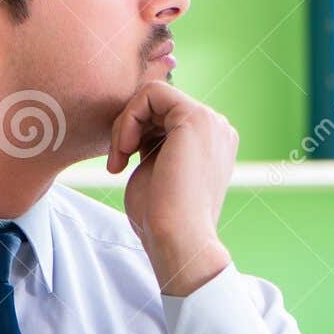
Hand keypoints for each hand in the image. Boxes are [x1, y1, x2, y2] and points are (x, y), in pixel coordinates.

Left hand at [106, 79, 235, 296]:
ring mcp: (210, 120)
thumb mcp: (154, 169)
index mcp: (210, 141)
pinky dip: (128, 117)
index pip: (163, 116)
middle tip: (116, 162)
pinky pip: (151, 93)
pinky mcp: (195, 117)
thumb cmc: (160, 217)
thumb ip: (151, 142)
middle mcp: (217, 127)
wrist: (177, 239)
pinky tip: (125, 148)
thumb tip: (135, 121)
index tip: (120, 163)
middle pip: (157, 102)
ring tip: (119, 159)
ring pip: (152, 95)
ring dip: (124, 124)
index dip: (135, 132)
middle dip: (127, 127)